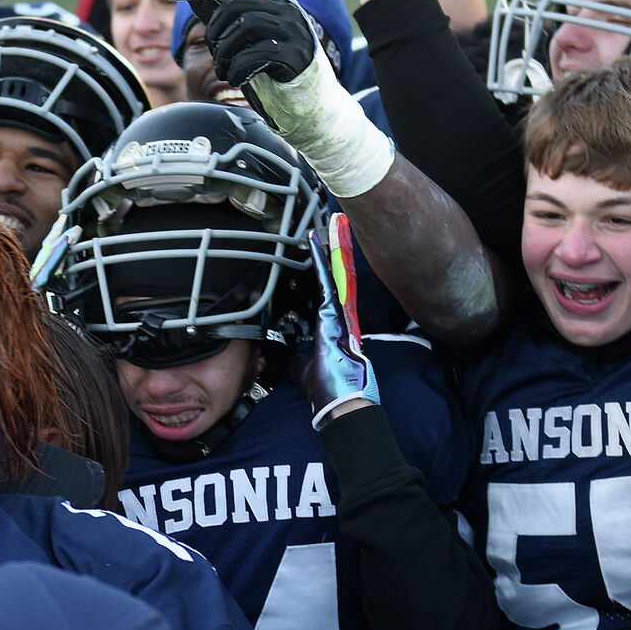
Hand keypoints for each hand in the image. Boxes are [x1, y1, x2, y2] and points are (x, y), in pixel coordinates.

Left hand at [171, 0, 319, 89]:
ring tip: (224, 70)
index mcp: (269, 2)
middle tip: (214, 53)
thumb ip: (222, 17)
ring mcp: (294, 30)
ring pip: (245, 24)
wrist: (303, 98)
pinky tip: (236, 79)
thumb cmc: (267, 67)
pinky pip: (258, 53)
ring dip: (224, 52)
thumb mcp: (241, 39)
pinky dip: (238, 68)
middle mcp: (284, 9)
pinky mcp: (297, 54)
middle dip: (214, 29)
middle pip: (235, 3)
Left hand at [301, 213, 378, 425]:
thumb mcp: (305, 372)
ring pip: (332, 277)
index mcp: (330, 327)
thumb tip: (286, 356)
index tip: (316, 249)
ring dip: (329, 252)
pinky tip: (316, 247)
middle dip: (331, 252)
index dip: (321, 270)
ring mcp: (338, 316)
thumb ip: (297, 360)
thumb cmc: (331, 391)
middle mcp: (337, 317)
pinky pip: (326, 285)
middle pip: (333, 278)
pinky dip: (321, 266)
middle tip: (330, 225)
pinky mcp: (334, 318)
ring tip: (327, 226)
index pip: (323, 291)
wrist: (344, 404)